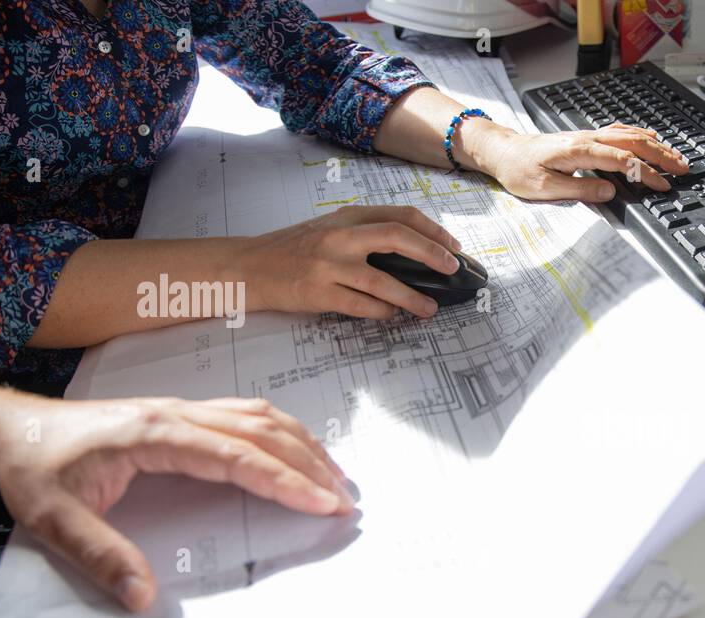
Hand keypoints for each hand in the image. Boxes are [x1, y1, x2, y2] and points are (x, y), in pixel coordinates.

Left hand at [0, 388, 351, 611]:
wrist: (7, 427)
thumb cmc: (32, 465)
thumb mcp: (53, 518)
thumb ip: (100, 557)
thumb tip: (143, 597)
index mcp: (154, 435)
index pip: (238, 456)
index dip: (285, 480)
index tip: (322, 502)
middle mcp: (176, 415)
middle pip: (263, 432)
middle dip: (311, 465)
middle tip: (346, 499)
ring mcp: (181, 410)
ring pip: (261, 417)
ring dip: (304, 445)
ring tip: (336, 476)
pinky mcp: (180, 415)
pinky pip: (246, 415)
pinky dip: (283, 433)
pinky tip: (297, 450)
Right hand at [243, 205, 463, 319]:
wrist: (251, 266)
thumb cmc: (296, 249)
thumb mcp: (332, 228)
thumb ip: (367, 234)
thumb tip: (417, 251)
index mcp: (348, 216)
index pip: (400, 216)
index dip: (432, 231)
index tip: (452, 247)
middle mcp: (340, 236)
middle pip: (396, 237)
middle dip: (431, 254)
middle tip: (452, 269)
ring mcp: (329, 265)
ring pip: (382, 281)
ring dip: (412, 297)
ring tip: (430, 309)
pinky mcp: (319, 293)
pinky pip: (361, 306)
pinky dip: (383, 312)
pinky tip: (392, 315)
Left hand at [472, 122, 690, 201]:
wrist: (504, 152)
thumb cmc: (519, 171)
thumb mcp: (545, 188)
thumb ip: (579, 189)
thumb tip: (610, 190)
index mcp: (579, 150)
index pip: (622, 161)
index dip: (645, 173)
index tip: (663, 185)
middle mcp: (587, 138)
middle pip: (633, 143)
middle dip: (661, 156)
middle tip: (683, 168)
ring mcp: (588, 135)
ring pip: (629, 135)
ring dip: (655, 145)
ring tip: (676, 156)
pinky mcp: (587, 137)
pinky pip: (620, 131)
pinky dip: (640, 135)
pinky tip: (651, 139)